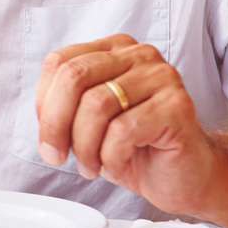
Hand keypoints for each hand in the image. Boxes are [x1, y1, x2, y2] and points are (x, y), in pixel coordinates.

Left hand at [35, 33, 224, 217]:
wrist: (186, 177)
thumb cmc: (138, 148)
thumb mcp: (90, 121)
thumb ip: (66, 105)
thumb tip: (42, 115)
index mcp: (114, 50)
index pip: (60, 62)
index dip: (44, 103)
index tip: (48, 137)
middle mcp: (139, 55)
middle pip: (74, 77)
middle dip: (56, 123)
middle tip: (56, 155)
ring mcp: (162, 77)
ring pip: (96, 105)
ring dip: (84, 146)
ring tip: (91, 166)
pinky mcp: (177, 106)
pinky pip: (123, 130)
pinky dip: (110, 156)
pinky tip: (118, 166)